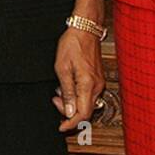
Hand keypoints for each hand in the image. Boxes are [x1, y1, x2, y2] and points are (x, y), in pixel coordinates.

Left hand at [52, 0, 105, 131]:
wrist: (85, 28)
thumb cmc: (73, 43)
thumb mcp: (62, 68)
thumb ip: (67, 92)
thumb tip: (69, 111)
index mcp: (88, 84)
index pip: (82, 114)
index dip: (71, 123)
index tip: (61, 126)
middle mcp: (97, 86)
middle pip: (86, 111)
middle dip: (69, 112)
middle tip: (55, 101)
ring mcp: (99, 82)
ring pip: (86, 103)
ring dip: (72, 103)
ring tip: (59, 91)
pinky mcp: (98, 79)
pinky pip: (88, 94)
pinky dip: (77, 95)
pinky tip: (67, 86)